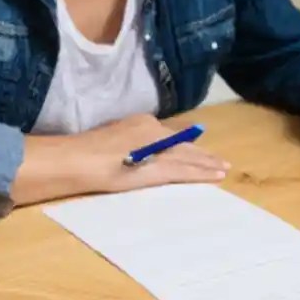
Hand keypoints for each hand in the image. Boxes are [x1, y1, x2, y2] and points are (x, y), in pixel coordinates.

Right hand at [11, 114, 228, 205]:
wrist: (76, 159)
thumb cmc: (84, 152)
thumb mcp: (110, 141)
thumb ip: (126, 145)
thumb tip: (134, 154)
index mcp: (140, 122)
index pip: (170, 135)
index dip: (187, 144)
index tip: (199, 150)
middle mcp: (153, 130)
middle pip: (184, 144)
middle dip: (203, 154)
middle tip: (220, 162)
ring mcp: (157, 149)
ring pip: (189, 157)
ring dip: (207, 164)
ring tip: (223, 169)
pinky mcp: (157, 168)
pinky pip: (185, 171)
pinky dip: (201, 174)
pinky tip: (215, 177)